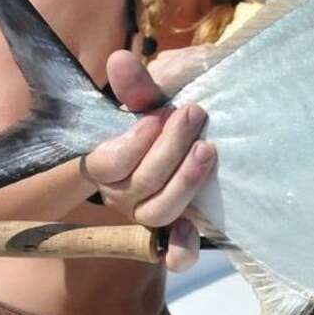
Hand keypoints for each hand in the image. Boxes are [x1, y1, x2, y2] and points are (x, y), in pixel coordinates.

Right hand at [80, 50, 214, 271]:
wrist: (200, 123)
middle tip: (193, 114)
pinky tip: (193, 228)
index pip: (106, 165)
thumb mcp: (156, 90)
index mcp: (109, 160)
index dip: (129, 145)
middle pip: (139, 186)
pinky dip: (182, 249)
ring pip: (158, 212)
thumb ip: (139, 83)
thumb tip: (120, 59)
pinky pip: (173, 255)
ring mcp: (151, 212)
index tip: (155, 117)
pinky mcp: (180, 226)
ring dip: (184, 182)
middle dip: (168, 150)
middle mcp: (124, 192)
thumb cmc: (170, 105)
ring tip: (207, 149)